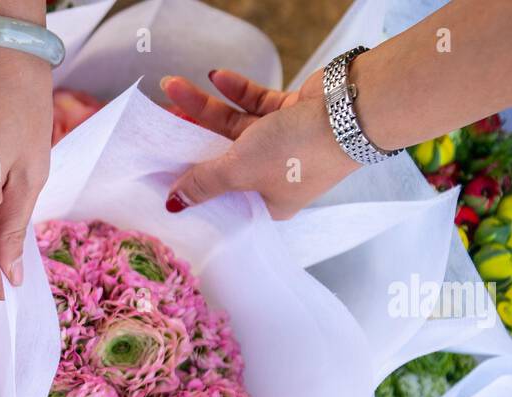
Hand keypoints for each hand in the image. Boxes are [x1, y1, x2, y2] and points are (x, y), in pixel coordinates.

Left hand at [162, 68, 359, 219]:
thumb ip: (204, 183)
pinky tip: (216, 77)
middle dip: (189, 138)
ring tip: (174, 85)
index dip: (192, 189)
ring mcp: (281, 144)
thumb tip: (173, 204)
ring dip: (205, 105)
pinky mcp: (289, 114)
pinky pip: (253, 103)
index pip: (221, 201)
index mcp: (267, 205)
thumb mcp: (240, 171)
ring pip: (232, 126)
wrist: (352, 109)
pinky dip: (236, 90)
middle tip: (159, 122)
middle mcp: (273, 177)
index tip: (161, 175)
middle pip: (221, 159)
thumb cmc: (299, 152)